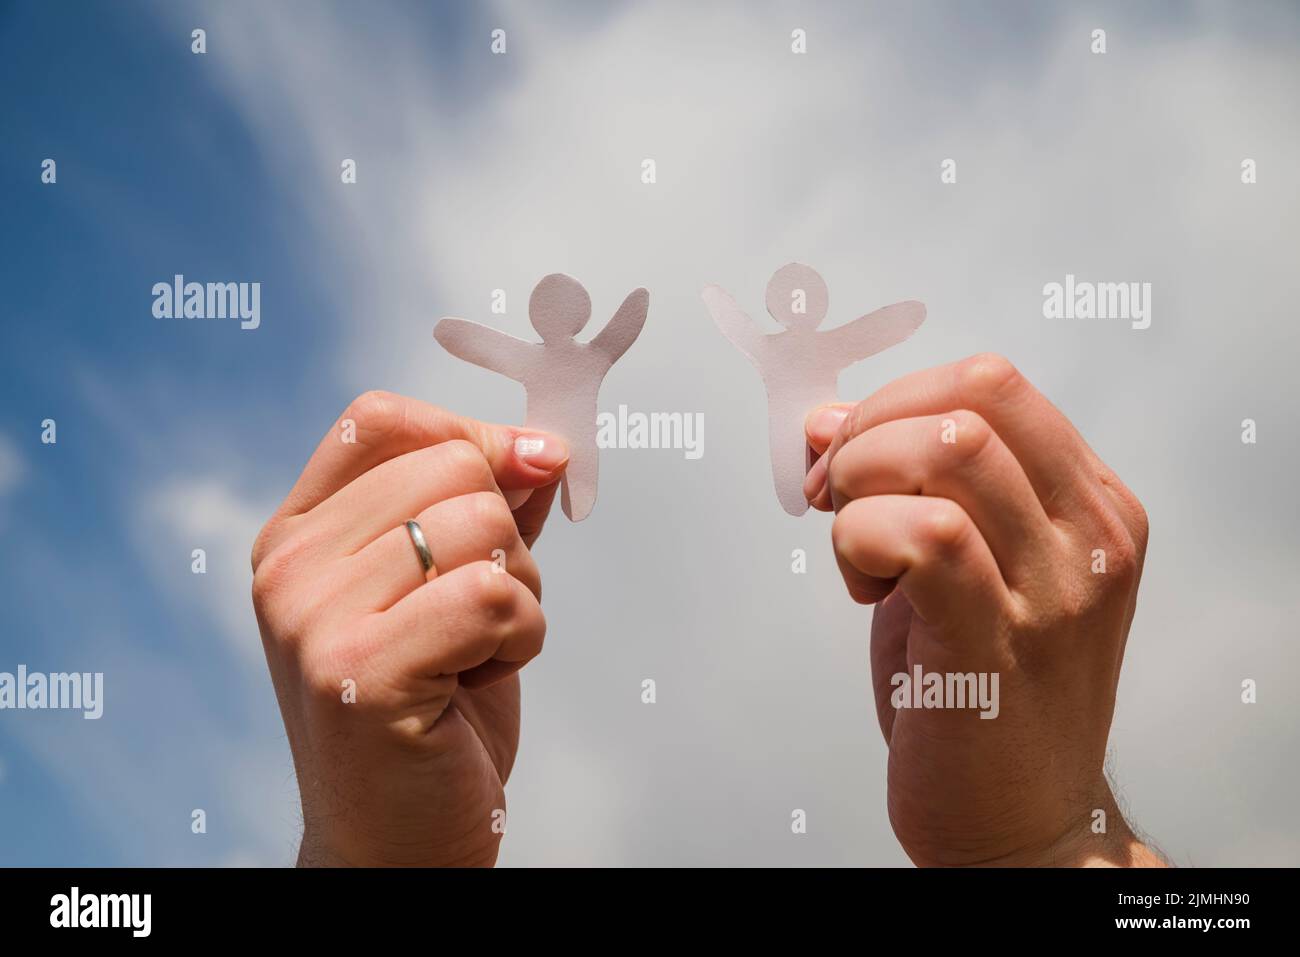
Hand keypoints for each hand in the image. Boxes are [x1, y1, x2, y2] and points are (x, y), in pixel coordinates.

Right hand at [251, 391, 567, 865]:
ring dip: (519, 593)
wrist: (398, 844)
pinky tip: (478, 681)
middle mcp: (289, 567)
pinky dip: (521, 635)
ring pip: (484, 524)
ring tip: (475, 652)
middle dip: (508, 536)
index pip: (381, 420)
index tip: (525, 472)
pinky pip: (492, 594)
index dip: (469, 433)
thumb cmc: (434, 714)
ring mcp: (313, 618)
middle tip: (479, 615)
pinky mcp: (359, 671)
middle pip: (453, 466)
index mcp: (298, 536)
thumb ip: (488, 509)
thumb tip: (541, 446)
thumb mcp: (456, 589)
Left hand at [805, 354, 1163, 866]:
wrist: (1021, 822)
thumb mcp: (961, 564)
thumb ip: (907, 484)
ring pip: (946, 448)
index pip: (992, 384)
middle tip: (837, 497)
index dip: (895, 402)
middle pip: (971, 398)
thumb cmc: (983, 690)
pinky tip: (866, 588)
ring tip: (861, 551)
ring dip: (865, 482)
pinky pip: (922, 533)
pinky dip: (861, 539)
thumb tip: (824, 420)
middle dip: (871, 431)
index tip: (846, 456)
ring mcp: (1054, 590)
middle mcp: (1090, 536)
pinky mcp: (997, 643)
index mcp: (1092, 505)